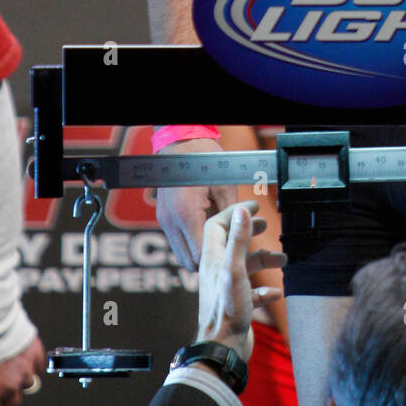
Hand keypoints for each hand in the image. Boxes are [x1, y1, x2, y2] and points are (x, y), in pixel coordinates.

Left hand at [0, 335, 45, 405]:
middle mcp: (9, 387)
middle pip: (14, 404)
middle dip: (8, 397)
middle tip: (2, 385)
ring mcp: (25, 371)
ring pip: (27, 384)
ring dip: (21, 377)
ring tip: (12, 365)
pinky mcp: (36, 355)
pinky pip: (39, 366)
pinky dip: (33, 363)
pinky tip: (23, 356)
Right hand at [155, 138, 239, 269]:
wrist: (181, 143)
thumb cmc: (204, 160)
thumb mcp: (224, 186)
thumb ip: (231, 214)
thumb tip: (241, 234)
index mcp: (186, 213)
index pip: (200, 255)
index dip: (218, 259)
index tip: (234, 257)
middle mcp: (171, 221)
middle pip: (188, 261)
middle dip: (209, 261)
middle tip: (229, 254)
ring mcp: (165, 220)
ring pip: (182, 254)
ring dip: (199, 254)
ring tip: (221, 244)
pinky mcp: (164, 218)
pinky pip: (178, 242)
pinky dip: (192, 243)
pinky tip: (209, 234)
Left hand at [197, 202, 285, 360]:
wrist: (224, 350)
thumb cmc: (226, 310)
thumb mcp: (235, 270)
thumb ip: (238, 240)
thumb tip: (242, 211)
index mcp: (213, 259)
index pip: (216, 226)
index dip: (233, 212)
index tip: (253, 206)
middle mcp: (218, 272)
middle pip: (232, 243)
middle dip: (250, 231)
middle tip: (266, 225)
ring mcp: (227, 289)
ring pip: (246, 266)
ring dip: (264, 260)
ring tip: (283, 259)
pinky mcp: (237, 305)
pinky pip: (253, 291)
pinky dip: (265, 289)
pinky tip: (276, 293)